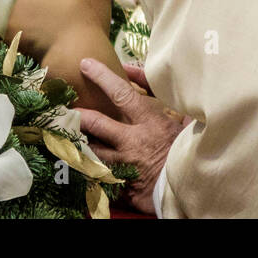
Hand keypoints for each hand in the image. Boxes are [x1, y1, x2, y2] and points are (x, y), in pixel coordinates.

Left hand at [77, 58, 191, 215]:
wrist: (191, 192)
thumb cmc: (191, 154)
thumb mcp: (189, 123)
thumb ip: (175, 103)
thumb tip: (164, 84)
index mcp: (150, 123)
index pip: (122, 94)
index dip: (102, 76)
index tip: (86, 64)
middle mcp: (132, 142)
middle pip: (96, 123)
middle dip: (79, 113)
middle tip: (66, 107)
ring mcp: (124, 166)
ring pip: (92, 151)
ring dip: (81, 142)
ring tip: (67, 135)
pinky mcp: (121, 187)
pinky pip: (98, 176)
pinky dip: (90, 170)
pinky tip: (80, 166)